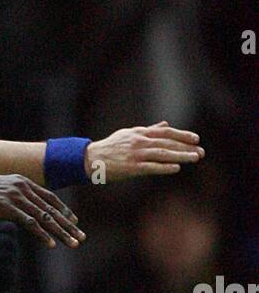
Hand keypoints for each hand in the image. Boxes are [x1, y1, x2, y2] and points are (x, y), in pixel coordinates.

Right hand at [0, 175, 83, 248]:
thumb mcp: (0, 189)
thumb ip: (14, 196)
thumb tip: (20, 206)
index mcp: (23, 182)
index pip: (49, 197)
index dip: (63, 210)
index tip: (74, 222)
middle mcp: (23, 187)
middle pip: (51, 209)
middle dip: (68, 225)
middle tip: (81, 237)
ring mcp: (15, 197)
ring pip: (44, 217)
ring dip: (60, 232)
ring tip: (72, 244)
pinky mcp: (6, 208)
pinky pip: (29, 223)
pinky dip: (42, 234)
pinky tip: (50, 244)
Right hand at [86, 122, 203, 179]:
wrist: (91, 159)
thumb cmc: (110, 147)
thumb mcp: (130, 134)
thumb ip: (149, 130)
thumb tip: (165, 125)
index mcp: (140, 133)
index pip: (166, 132)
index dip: (182, 135)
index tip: (196, 139)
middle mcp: (140, 142)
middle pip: (167, 143)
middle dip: (186, 147)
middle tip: (201, 152)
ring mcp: (136, 154)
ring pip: (163, 154)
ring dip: (180, 156)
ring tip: (195, 158)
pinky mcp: (131, 167)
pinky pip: (151, 167)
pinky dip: (164, 167)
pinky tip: (176, 168)